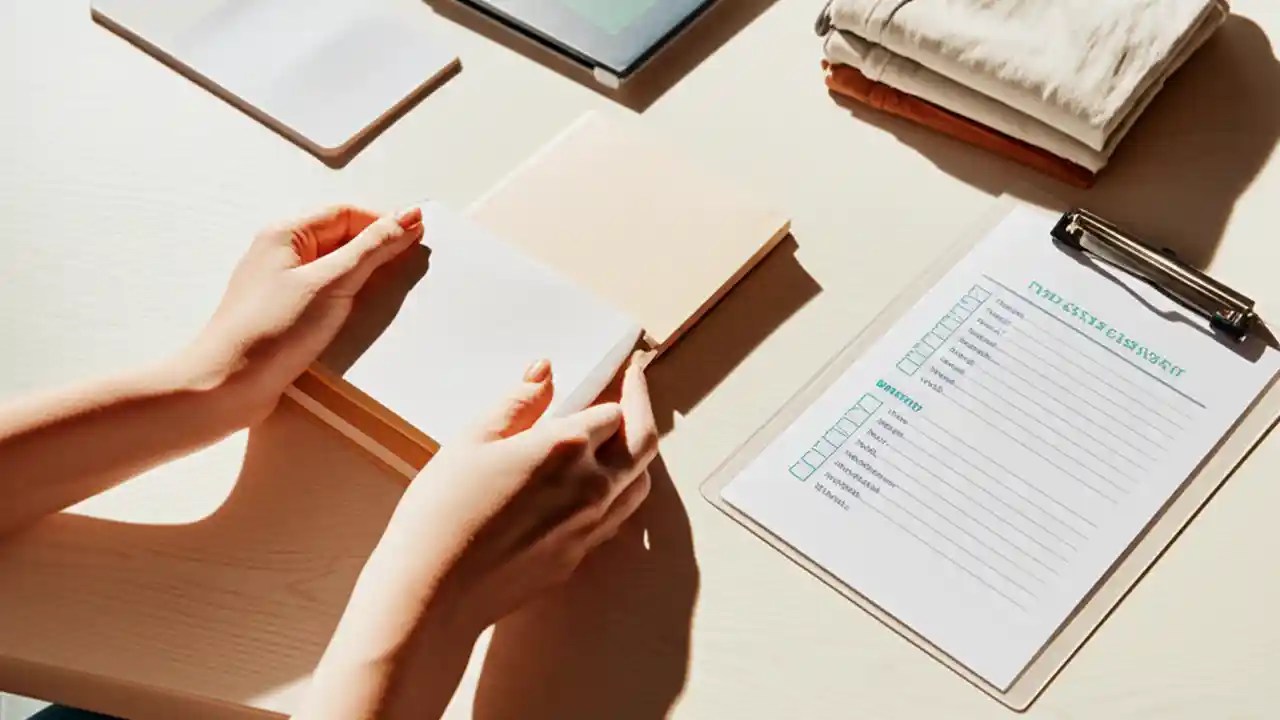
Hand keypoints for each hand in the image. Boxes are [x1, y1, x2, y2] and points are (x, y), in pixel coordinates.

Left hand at [179, 205, 423, 424]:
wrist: (225, 386)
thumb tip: (408, 218)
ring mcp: (281, 286)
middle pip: (341, 240)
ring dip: (364, 280)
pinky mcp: (284, 316)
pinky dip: (348, 303)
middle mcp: (280, 254)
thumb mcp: (331, 283)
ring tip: (386, 298)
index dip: (383, 224)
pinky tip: (360, 320)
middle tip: (408, 271)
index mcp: (285, 233)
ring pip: (335, 271)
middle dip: (377, 253)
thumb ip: (373, 249)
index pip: (346, 214)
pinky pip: (325, 297)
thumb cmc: (271, 331)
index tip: (417, 241)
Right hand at [409, 355, 659, 627]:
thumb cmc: (442, 512)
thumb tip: (545, 372)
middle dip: (642, 408)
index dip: (616, 388)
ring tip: (619, 437)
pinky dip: (617, 490)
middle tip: (635, 386)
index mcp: (565, 449)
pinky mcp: (578, 556)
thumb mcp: (472, 441)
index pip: (612, 411)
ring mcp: (589, 526)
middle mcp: (590, 486)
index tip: (619, 372)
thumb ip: (517, 403)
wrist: (433, 591)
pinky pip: (615, 516)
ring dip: (636, 454)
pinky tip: (593, 484)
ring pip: (638, 483)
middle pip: (642, 442)